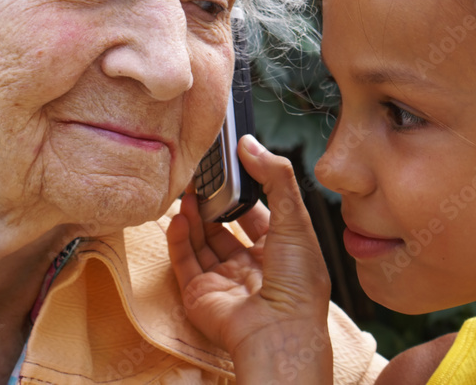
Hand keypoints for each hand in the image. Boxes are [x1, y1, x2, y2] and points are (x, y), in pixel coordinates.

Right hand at [167, 135, 332, 383]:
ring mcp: (226, 280)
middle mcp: (254, 265)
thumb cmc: (298, 282)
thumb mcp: (295, 218)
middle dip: (213, 202)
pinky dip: (179, 238)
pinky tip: (178, 217)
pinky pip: (185, 261)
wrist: (277, 331)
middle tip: (200, 176)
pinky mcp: (201, 294)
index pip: (258, 212)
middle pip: (226, 226)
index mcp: (284, 249)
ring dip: (193, 216)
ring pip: (203, 241)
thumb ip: (275, 177)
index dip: (244, 189)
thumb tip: (251, 143)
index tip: (228, 165)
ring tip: (186, 191)